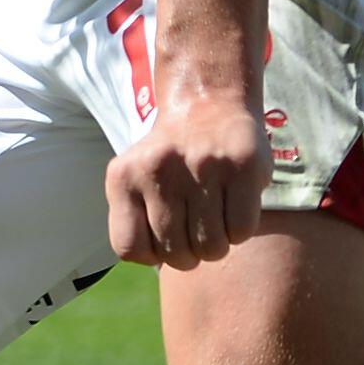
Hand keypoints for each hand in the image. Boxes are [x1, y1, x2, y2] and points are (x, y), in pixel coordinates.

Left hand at [105, 73, 271, 268]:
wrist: (207, 102)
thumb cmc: (171, 158)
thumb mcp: (136, 179)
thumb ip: (136, 219)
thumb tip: (156, 263)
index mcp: (122, 177)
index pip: (128, 249)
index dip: (151, 256)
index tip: (164, 240)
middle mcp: (157, 169)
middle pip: (175, 255)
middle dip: (190, 255)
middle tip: (196, 232)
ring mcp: (200, 166)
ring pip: (211, 248)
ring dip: (218, 245)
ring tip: (215, 220)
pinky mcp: (241, 165)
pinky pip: (241, 230)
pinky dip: (240, 231)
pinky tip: (234, 208)